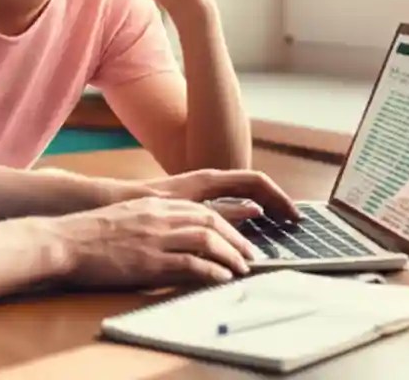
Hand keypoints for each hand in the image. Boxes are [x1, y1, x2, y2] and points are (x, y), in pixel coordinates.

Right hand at [50, 196, 255, 286]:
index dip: (228, 222)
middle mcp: (160, 216)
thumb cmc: (90, 233)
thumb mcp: (128, 217)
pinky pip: (191, 264)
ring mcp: (156, 237)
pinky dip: (211, 272)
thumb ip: (153, 221)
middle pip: (211, 220)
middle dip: (236, 239)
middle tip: (250, 256)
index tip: (240, 237)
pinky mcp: (149, 261)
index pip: (202, 209)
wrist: (65, 240)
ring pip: (207, 239)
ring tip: (241, 269)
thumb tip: (174, 235)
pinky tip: (221, 279)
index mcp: (156, 205)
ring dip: (230, 254)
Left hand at [141, 169, 300, 221]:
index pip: (256, 181)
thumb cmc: (147, 201)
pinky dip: (246, 211)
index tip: (293, 214)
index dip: (278, 197)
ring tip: (278, 226)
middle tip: (292, 223)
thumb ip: (222, 211)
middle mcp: (209, 180)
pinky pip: (230, 201)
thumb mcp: (187, 210)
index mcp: (210, 179)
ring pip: (243, 194)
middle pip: (253, 187)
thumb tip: (255, 210)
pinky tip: (248, 230)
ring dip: (263, 207)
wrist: (115, 199)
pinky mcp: (196, 199)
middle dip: (275, 202)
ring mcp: (203, 188)